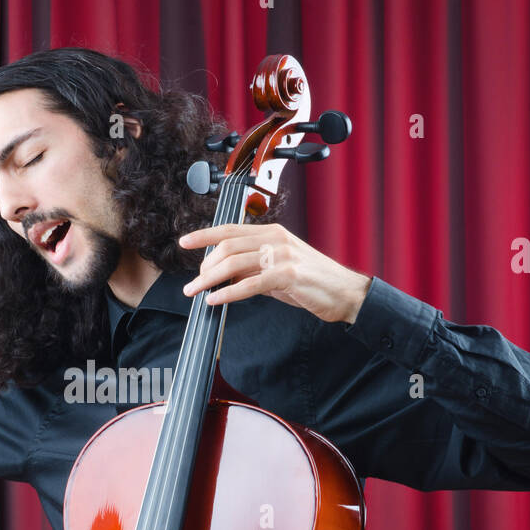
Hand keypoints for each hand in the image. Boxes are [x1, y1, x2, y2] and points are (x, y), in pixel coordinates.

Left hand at [178, 222, 370, 323]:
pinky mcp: (288, 275)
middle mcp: (276, 239)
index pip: (231, 229)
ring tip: (195, 292)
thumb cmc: (312, 282)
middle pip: (228, 246)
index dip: (204, 234)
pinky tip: (215, 300)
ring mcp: (283, 255)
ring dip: (209, 280)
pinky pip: (250, 284)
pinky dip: (228, 293)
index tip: (184, 241)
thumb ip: (252, 267)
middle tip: (194, 283)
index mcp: (273, 233)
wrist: (345, 293)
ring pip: (234, 263)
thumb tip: (223, 273)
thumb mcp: (277, 270)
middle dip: (204, 265)